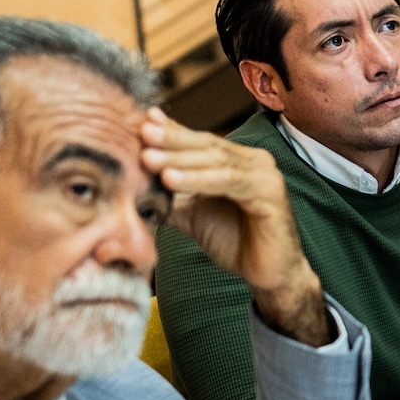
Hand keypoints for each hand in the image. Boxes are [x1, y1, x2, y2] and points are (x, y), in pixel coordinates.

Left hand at [140, 109, 332, 346]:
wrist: (270, 276)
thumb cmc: (236, 243)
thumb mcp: (193, 215)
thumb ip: (169, 197)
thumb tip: (128, 187)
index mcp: (237, 160)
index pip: (199, 141)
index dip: (170, 132)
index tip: (137, 123)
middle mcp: (254, 161)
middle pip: (206, 145)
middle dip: (170, 140)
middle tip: (139, 133)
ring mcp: (265, 174)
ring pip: (216, 161)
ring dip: (179, 159)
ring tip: (148, 158)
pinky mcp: (271, 192)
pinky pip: (229, 182)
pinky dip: (199, 180)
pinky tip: (172, 180)